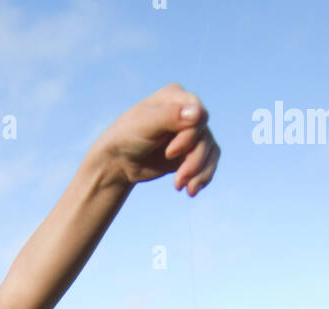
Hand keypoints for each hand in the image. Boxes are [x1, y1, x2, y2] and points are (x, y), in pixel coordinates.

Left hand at [94, 83, 219, 194]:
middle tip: (178, 180)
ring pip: (210, 151)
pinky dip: (203, 176)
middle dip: (194, 160)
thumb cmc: (127, 137)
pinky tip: (192, 190)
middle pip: (205, 136)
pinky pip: (209, 162)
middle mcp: (187, 112)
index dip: (190, 137)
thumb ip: (170, 116)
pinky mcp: (191, 151)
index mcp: (176, 97)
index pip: (199, 115)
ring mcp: (191, 133)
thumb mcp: (145, 125)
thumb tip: (198, 112)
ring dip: (199, 172)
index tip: (170, 153)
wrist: (118, 161)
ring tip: (184, 188)